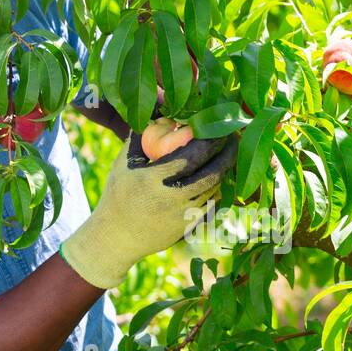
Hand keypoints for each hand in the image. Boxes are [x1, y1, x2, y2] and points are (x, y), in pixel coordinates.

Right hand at [59, 127, 237, 289]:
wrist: (118, 236)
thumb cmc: (118, 195)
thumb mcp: (123, 164)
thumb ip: (139, 138)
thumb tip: (157, 115)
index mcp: (155, 178)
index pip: (193, 155)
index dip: (209, 140)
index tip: (216, 126)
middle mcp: (173, 197)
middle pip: (212, 172)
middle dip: (227, 153)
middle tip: (233, 138)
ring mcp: (184, 214)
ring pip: (214, 188)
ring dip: (224, 170)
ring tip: (227, 154)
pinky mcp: (189, 226)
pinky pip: (212, 203)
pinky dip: (217, 187)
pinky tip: (216, 176)